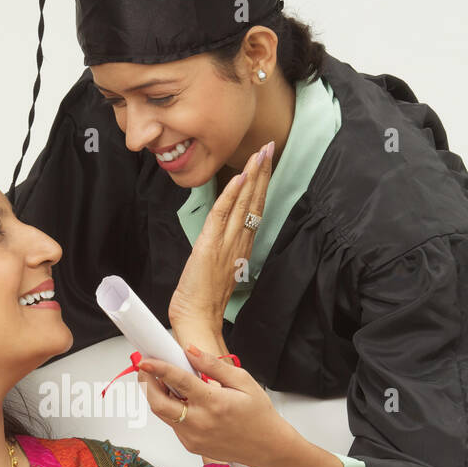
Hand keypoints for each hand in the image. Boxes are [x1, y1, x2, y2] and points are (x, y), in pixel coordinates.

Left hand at [137, 344, 293, 466]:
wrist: (267, 446)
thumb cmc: (258, 414)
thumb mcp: (243, 381)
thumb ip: (213, 365)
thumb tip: (191, 351)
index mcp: (213, 402)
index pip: (178, 381)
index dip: (158, 369)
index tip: (146, 361)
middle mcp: (199, 422)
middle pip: (158, 403)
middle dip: (147, 384)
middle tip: (146, 370)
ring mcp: (193, 437)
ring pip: (162, 414)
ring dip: (158, 396)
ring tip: (164, 382)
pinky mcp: (190, 445)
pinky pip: (173, 424)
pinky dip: (171, 410)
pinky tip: (182, 401)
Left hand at [168, 141, 273, 336]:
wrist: (197, 319)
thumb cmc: (204, 300)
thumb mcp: (218, 270)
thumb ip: (224, 251)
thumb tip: (223, 238)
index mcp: (241, 247)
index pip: (254, 208)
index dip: (261, 184)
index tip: (266, 161)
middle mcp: (239, 242)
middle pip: (255, 201)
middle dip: (263, 172)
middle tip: (270, 147)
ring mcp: (227, 243)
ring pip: (244, 203)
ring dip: (253, 176)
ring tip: (261, 153)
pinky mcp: (211, 245)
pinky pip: (224, 214)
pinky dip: (233, 195)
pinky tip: (241, 177)